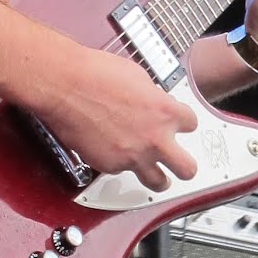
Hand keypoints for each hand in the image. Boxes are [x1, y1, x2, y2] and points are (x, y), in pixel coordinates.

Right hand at [27, 47, 198, 192]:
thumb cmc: (95, 75)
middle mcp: (154, 138)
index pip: (191, 125)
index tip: (179, 125)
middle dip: (185, 166)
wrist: (65, 86)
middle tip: (181, 164)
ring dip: (160, 179)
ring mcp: (133, 156)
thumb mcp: (137, 77)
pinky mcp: (110, 166)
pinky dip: (120, 165)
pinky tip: (114, 153)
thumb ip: (153, 98)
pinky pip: (122, 171)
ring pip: (158, 182)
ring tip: (158, 177)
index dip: (184, 124)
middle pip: (187, 167)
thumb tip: (153, 103)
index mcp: (165, 112)